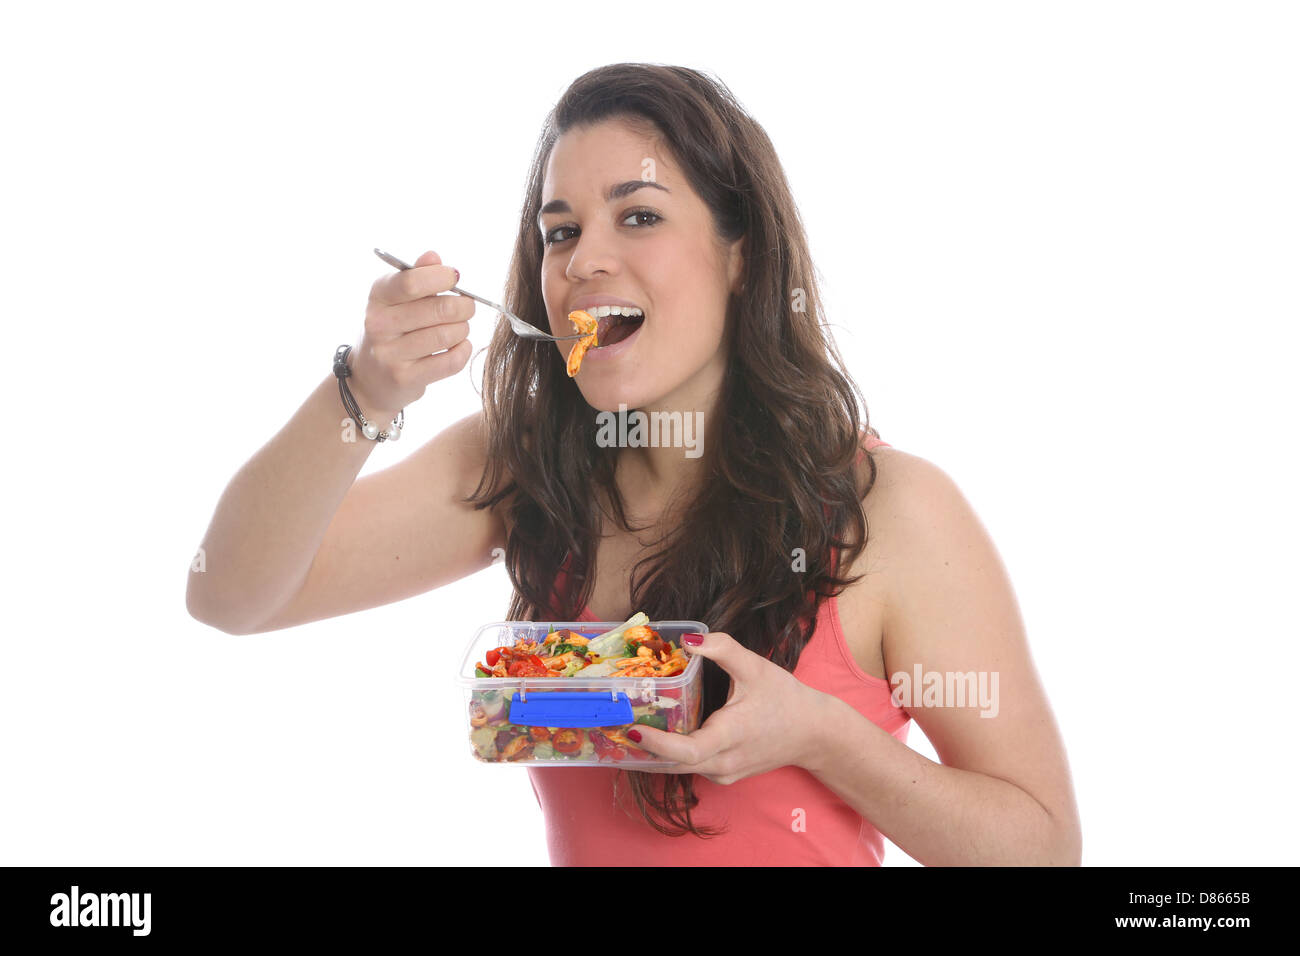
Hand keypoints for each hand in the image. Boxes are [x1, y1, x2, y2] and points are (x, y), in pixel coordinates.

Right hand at [349, 250, 473, 417]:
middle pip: (438, 309)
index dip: (441, 277)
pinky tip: (460, 346)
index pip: (411, 282)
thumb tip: (434, 257)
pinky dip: (463, 351)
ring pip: (447, 335)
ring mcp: (390, 354)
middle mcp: (379, 325)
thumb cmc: (392, 330)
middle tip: (466, 307)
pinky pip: (450, 361)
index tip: (454, 277)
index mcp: (378, 297)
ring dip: (463, 329)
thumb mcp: (396, 299)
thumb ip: (416, 276)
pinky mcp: (405, 378)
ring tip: (459, 328)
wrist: (370, 379)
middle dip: (463, 306)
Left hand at [629, 631, 837, 784]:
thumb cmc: (785, 699)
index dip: (658, 743)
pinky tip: (652, 738)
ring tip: (621, 732)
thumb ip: (722, 648)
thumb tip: (688, 639)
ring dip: (651, 754)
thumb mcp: (756, 667)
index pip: (688, 750)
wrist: (814, 734)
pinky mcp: (725, 776)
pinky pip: (689, 768)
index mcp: (732, 736)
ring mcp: (724, 774)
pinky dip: (669, 756)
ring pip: (679, 768)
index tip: (632, 729)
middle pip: (673, 763)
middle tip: (610, 727)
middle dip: (640, 748)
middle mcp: (725, 762)